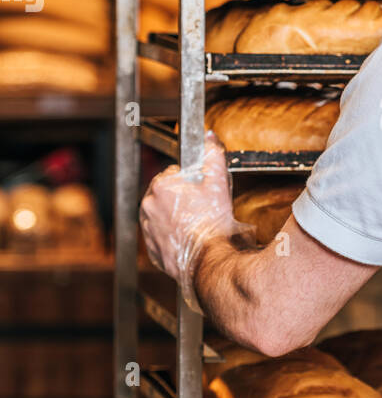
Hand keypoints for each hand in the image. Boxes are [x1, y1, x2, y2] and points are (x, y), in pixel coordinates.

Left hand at [140, 132, 236, 308]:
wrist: (208, 260)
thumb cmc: (213, 222)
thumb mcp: (218, 183)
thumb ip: (212, 156)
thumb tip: (209, 137)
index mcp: (161, 186)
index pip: (173, 174)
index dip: (190, 182)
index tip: (201, 192)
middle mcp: (148, 205)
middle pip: (165, 194)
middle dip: (180, 198)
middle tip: (200, 208)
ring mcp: (147, 227)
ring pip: (161, 214)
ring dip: (174, 215)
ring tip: (194, 224)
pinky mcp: (151, 247)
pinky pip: (159, 234)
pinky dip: (170, 234)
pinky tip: (187, 237)